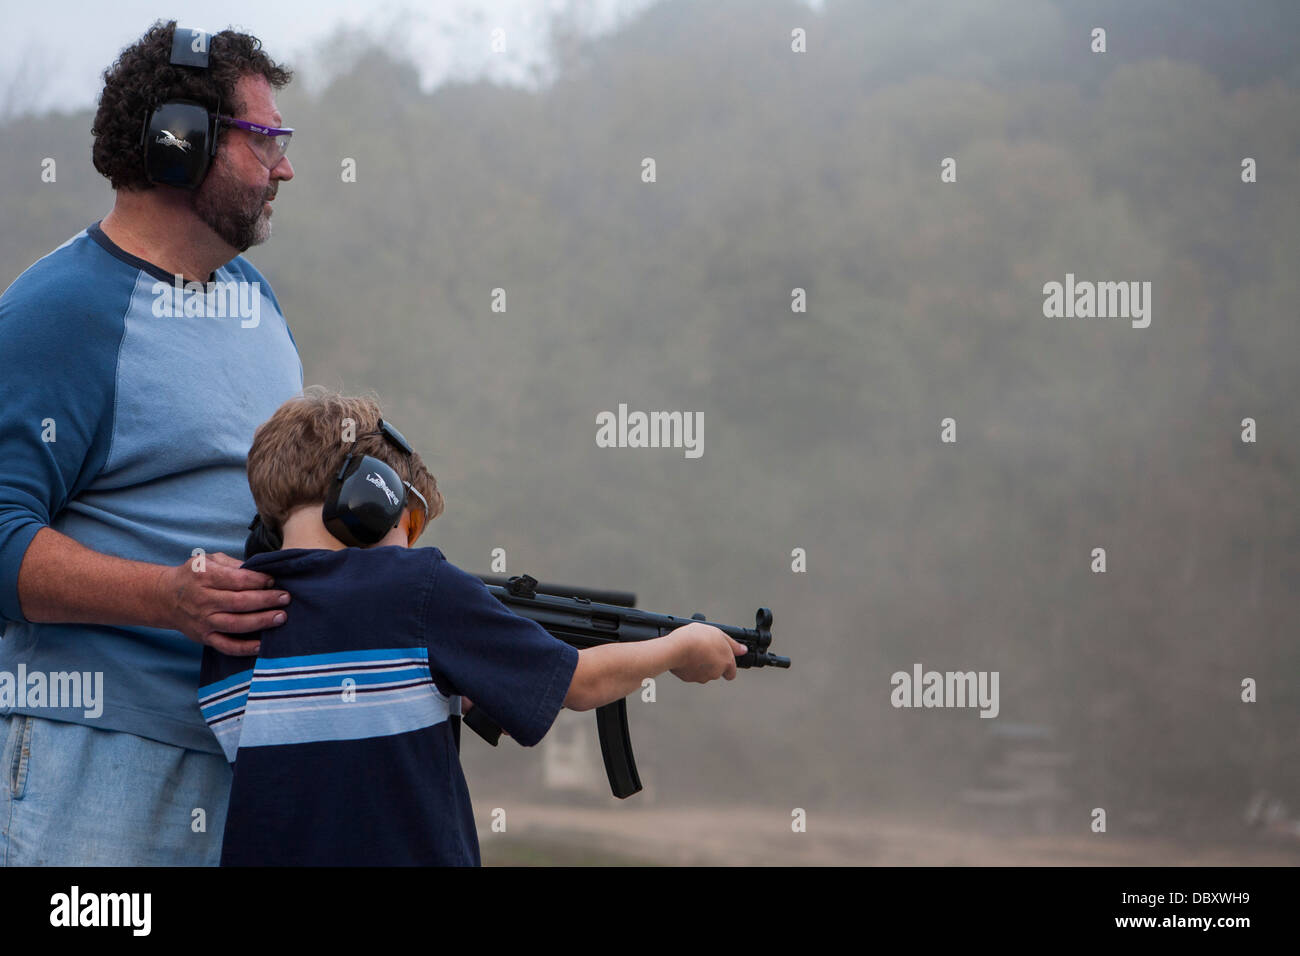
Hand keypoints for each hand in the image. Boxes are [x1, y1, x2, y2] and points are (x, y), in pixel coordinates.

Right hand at [154, 551, 288, 654]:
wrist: (165, 598)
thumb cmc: (194, 576)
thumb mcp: (209, 560)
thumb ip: (233, 564)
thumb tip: (261, 569)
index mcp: (204, 576)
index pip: (237, 579)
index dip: (258, 580)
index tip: (274, 580)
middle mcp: (203, 600)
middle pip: (239, 602)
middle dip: (266, 600)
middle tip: (285, 598)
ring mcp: (203, 621)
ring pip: (236, 625)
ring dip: (261, 622)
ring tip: (281, 617)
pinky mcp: (204, 637)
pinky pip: (226, 646)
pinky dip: (244, 648)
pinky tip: (262, 645)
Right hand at [669, 623, 747, 683]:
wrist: (677, 648)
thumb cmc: (698, 638)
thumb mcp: (718, 633)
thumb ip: (732, 644)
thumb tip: (743, 650)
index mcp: (726, 662)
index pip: (731, 673)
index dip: (727, 667)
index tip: (721, 660)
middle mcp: (716, 673)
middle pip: (717, 672)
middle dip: (712, 664)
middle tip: (704, 651)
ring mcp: (702, 677)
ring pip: (703, 673)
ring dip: (700, 665)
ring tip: (693, 651)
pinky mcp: (688, 678)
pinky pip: (690, 673)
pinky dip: (689, 667)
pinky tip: (684, 656)